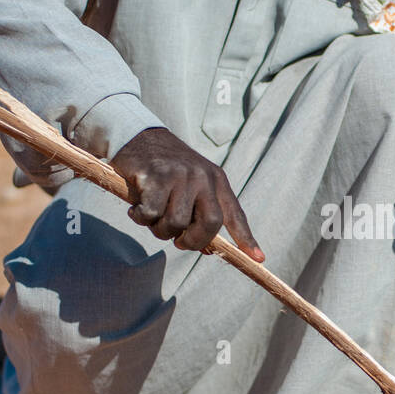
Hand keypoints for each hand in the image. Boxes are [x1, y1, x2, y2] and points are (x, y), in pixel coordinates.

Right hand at [111, 126, 263, 258]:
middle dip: (193, 241)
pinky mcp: (155, 177)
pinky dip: (140, 218)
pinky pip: (151, 214)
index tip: (258, 258)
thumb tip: (207, 250)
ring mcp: (180, 176)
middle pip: (210, 223)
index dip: (246, 238)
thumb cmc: (165, 168)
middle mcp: (202, 177)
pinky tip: (136, 208)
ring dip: (160, 230)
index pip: (234, 214)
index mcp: (216, 179)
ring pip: (177, 223)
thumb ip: (200, 214)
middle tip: (178, 242)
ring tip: (152, 217)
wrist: (137, 135)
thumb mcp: (190, 185)